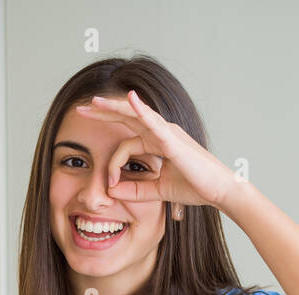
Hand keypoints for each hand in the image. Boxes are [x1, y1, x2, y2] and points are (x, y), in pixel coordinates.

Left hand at [74, 90, 239, 211]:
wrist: (218, 191)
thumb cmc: (194, 187)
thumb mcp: (157, 191)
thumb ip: (135, 190)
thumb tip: (111, 191)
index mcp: (156, 143)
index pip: (126, 144)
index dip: (113, 163)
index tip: (109, 184)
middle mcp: (160, 133)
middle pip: (126, 118)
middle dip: (103, 113)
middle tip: (81, 110)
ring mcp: (167, 133)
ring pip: (135, 115)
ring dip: (114, 107)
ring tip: (94, 102)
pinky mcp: (172, 139)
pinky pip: (153, 122)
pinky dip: (141, 110)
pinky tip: (130, 99)